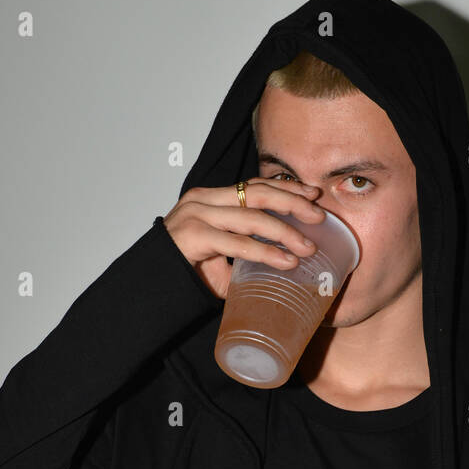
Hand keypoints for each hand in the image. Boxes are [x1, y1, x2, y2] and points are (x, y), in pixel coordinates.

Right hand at [162, 177, 325, 299]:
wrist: (149, 284)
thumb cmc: (183, 268)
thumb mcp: (219, 255)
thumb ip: (244, 254)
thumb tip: (279, 267)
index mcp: (211, 198)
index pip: (254, 184)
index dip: (285, 188)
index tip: (312, 195)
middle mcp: (204, 200)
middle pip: (258, 192)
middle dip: (293, 202)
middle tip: (319, 216)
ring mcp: (198, 216)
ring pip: (252, 216)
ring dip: (285, 232)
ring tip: (307, 247)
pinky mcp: (194, 237)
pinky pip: (238, 243)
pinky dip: (266, 253)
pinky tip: (285, 261)